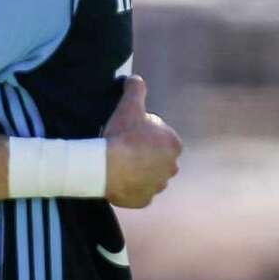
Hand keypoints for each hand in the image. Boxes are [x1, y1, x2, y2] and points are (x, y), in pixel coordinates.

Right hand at [105, 76, 181, 207]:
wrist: (104, 166)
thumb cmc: (121, 135)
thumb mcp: (129, 105)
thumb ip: (136, 88)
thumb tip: (135, 78)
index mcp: (174, 145)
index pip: (161, 138)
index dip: (145, 134)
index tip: (130, 134)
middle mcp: (171, 168)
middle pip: (157, 159)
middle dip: (145, 155)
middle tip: (124, 149)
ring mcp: (157, 186)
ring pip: (149, 177)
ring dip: (139, 172)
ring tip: (121, 165)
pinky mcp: (144, 201)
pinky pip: (139, 193)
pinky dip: (131, 188)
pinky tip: (119, 179)